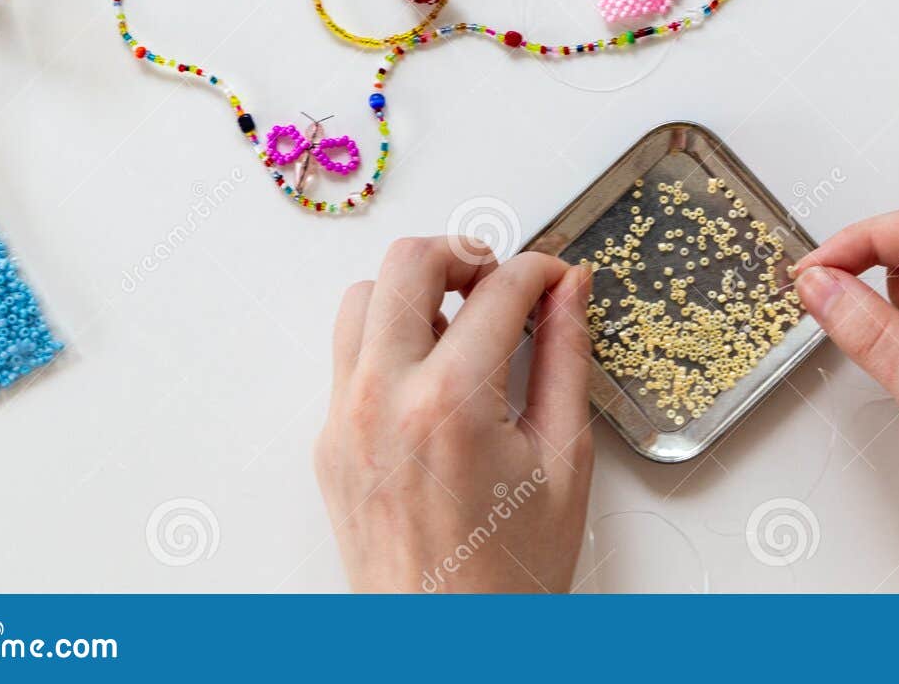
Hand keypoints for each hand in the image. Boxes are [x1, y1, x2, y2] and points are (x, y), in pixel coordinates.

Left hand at [315, 237, 593, 592]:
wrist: (447, 646)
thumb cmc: (510, 573)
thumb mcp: (563, 460)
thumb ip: (566, 358)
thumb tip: (570, 288)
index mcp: (450, 402)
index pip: (498, 289)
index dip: (540, 270)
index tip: (558, 281)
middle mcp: (382, 399)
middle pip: (406, 263)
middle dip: (463, 253)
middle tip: (501, 280)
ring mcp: (343, 419)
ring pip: (361, 298)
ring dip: (414, 292)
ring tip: (463, 326)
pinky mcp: (328, 443)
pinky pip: (349, 356)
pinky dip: (390, 341)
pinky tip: (437, 375)